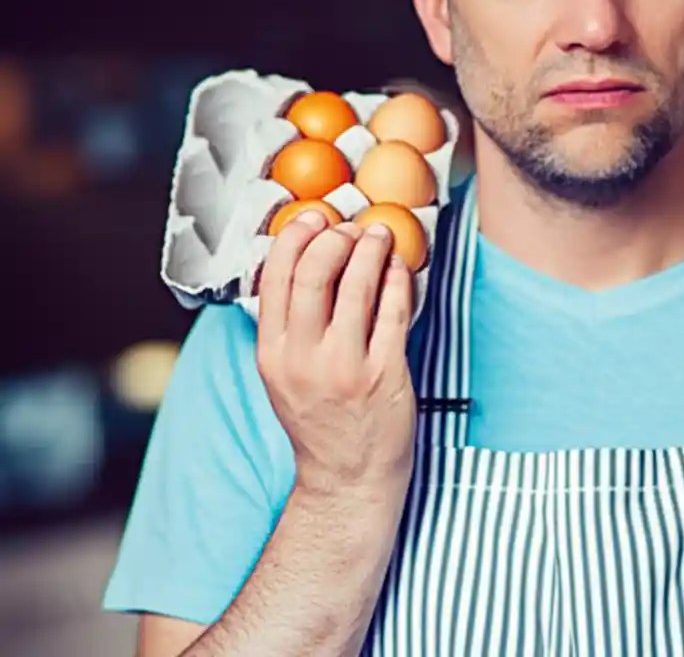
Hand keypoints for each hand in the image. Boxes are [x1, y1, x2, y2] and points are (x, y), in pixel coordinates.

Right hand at [255, 210, 420, 497]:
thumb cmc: (320, 423)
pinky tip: (399, 267)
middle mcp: (303, 359)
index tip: (311, 217)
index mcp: (272, 355)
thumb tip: (301, 266)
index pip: (274, 280)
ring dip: (370, 250)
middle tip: (349, 226)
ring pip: (356, 287)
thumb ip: (287, 328)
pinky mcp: (384, 374)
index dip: (294, 239)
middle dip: (333, 238)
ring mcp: (345, 367)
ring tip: (379, 234)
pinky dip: (397, 280)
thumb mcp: (283, 377)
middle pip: (312, 275)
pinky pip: (393, 312)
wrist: (348, 477)